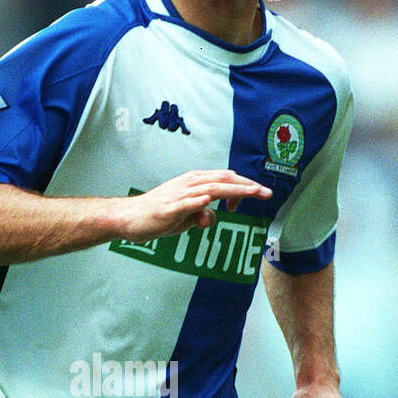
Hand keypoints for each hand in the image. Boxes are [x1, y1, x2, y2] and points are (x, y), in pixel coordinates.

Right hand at [116, 170, 272, 241]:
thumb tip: (212, 218)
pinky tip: (210, 200)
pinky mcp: (169, 208)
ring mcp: (180, 195)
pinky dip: (199, 200)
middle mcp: (190, 184)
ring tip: (251, 193)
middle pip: (224, 180)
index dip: (244, 187)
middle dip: (247, 186)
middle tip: (267, 192)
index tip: (258, 196)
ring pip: (211, 188)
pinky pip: (187, 203)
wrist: (130, 217)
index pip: (226, 179)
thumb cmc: (158, 215)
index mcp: (195, 182)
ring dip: (233, 191)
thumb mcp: (186, 218)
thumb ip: (201, 216)